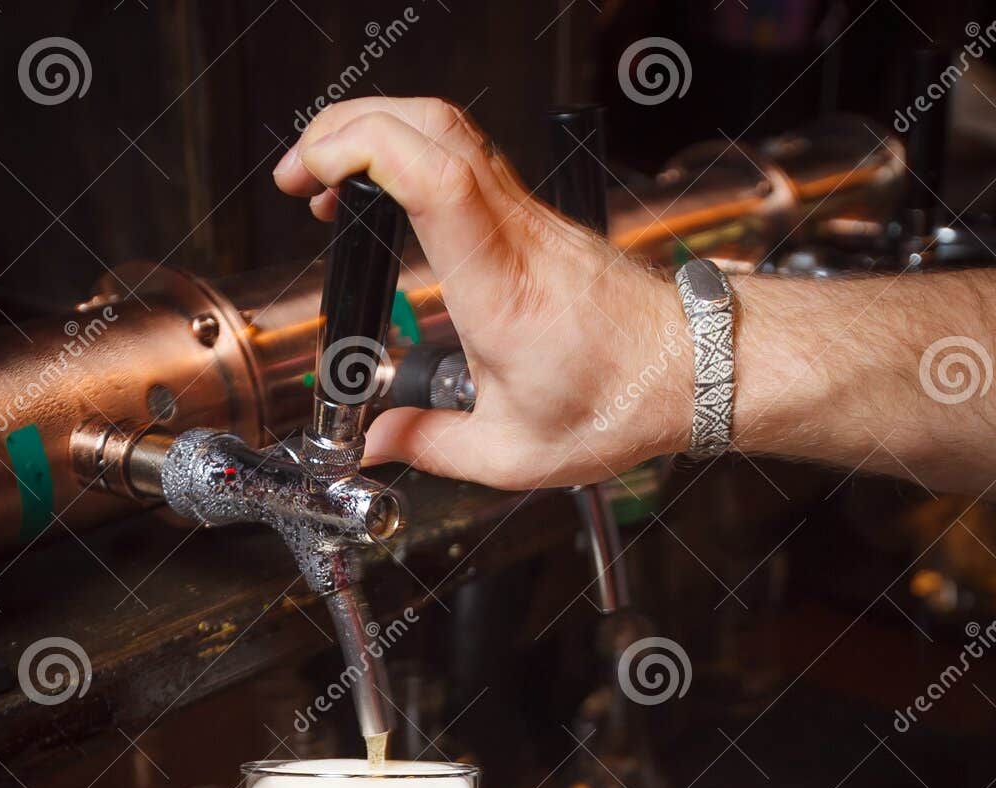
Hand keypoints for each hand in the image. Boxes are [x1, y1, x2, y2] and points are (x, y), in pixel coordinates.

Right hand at [274, 97, 690, 489]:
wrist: (696, 368)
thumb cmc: (624, 402)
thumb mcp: (515, 454)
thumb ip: (431, 446)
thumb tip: (376, 445)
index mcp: (502, 288)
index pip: (434, 178)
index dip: (361, 153)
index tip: (312, 176)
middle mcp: (515, 235)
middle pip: (431, 125)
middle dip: (347, 127)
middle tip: (299, 173)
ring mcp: (528, 216)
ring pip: (449, 127)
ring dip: (378, 133)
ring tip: (331, 181)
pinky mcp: (535, 217)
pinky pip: (465, 155)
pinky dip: (411, 155)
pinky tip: (388, 197)